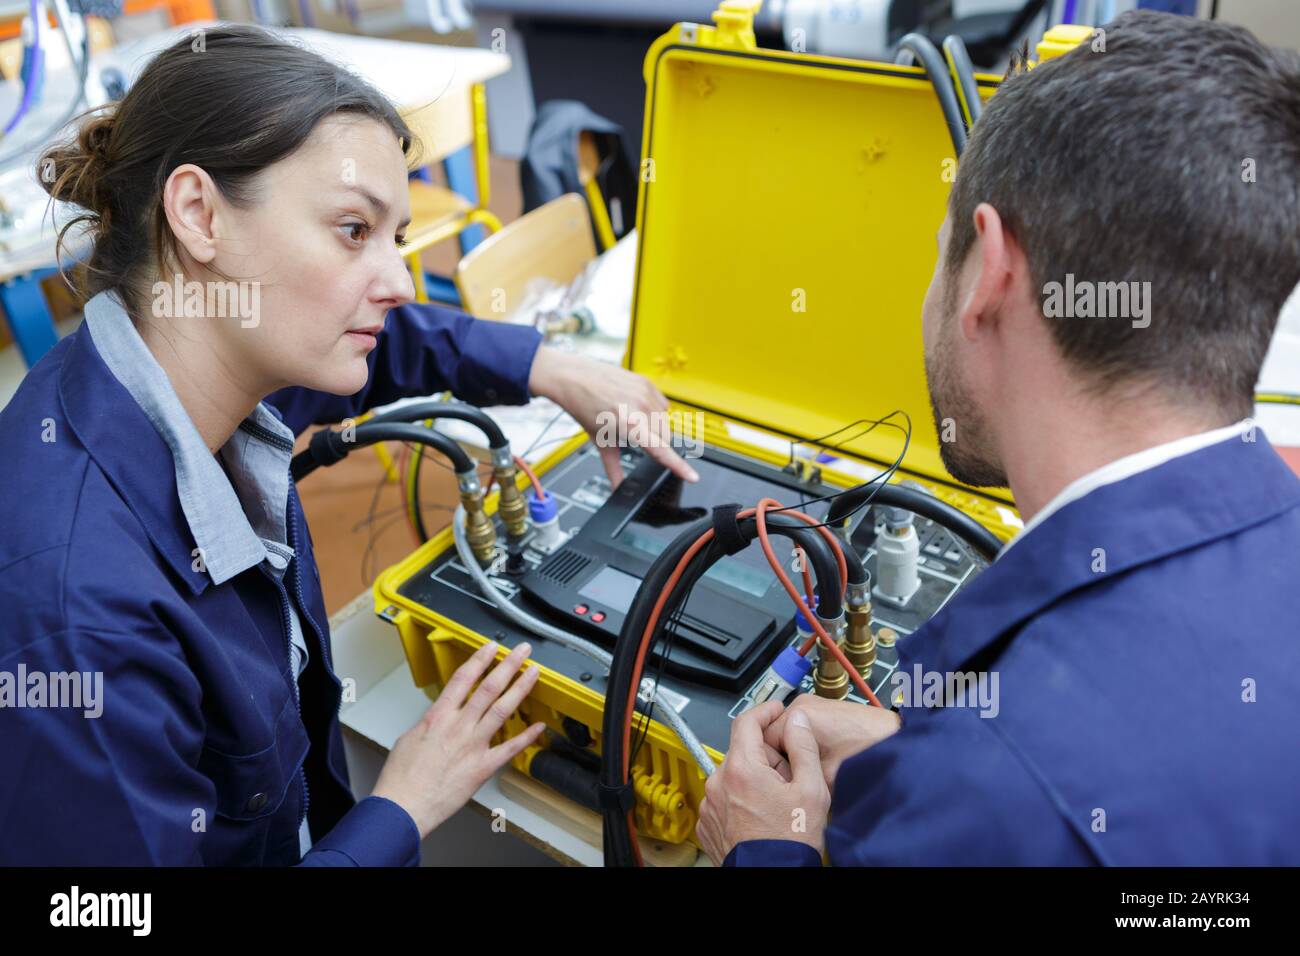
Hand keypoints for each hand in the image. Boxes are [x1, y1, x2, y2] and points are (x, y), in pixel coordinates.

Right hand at [373, 641, 544, 837]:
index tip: (491, 647)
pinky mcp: (482, 768)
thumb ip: (431, 723)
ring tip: (533, 673)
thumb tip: (440, 716)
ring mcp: (472, 746)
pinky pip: (509, 749)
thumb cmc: (401, 777)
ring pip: (502, 710)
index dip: (480, 659)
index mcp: (438, 717)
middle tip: (522, 651)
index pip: (463, 678)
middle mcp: (458, 727)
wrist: (402, 806)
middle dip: (508, 665)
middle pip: (488, 688)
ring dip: (520, 689)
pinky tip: (538, 726)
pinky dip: (526, 736)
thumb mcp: (410, 737)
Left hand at [527, 346, 699, 486]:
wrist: (573, 377)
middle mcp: (641, 407)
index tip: (692, 476)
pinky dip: (654, 411)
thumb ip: (613, 469)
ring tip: (632, 421)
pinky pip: (662, 405)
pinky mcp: (647, 382)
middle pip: (665, 438)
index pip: (660, 450)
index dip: (679, 466)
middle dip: (656, 444)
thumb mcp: (599, 442)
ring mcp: (646, 393)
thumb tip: (618, 488)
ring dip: (656, 428)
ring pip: (665, 422)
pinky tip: (637, 408)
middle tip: (634, 440)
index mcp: (629, 425)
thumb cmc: (583, 407)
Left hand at [695, 701, 829, 864]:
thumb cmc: (789, 842)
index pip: (747, 721)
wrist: (771, 876)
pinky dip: (740, 800)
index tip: (776, 711)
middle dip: (766, 758)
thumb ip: (803, 747)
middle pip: (743, 751)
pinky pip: (724, 798)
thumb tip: (796, 721)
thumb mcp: (811, 790)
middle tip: (788, 779)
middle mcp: (718, 783)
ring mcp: (710, 804)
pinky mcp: (707, 823)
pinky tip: (759, 816)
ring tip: (774, 804)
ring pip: (733, 776)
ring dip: (752, 780)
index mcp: (742, 769)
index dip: (765, 711)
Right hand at [764, 695, 900, 789]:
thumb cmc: (867, 757)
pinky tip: (822, 761)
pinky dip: (808, 746)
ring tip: (812, 771)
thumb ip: (793, 774)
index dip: (771, 766)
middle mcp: (804, 703)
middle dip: (783, 758)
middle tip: (796, 779)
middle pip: (775, 736)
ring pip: (789, 734)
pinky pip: (804, 730)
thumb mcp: (821, 775)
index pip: (763, 741)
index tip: (780, 781)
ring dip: (796, 753)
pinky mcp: (826, 710)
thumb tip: (777, 783)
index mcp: (799, 713)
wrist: (898, 744)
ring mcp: (815, 704)